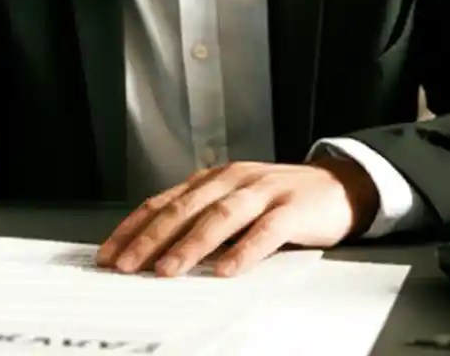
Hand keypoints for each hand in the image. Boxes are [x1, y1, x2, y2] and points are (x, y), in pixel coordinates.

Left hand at [95, 157, 379, 277]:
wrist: (339, 185)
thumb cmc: (280, 199)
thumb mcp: (234, 203)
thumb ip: (200, 220)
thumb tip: (155, 252)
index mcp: (212, 180)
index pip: (162, 203)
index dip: (133, 228)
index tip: (109, 254)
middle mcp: (232, 180)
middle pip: (184, 209)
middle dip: (151, 239)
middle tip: (127, 265)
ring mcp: (263, 191)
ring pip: (219, 217)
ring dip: (191, 245)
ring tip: (168, 269)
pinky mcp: (293, 208)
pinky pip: (265, 230)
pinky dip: (244, 250)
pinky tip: (227, 269)